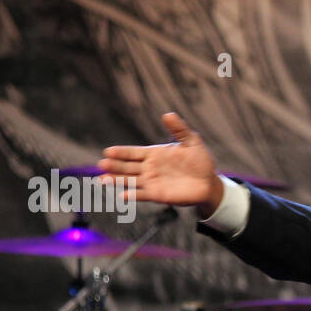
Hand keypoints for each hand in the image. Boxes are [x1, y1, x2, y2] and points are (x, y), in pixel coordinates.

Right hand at [98, 112, 224, 214]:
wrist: (209, 182)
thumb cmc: (200, 160)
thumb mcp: (192, 141)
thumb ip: (179, 129)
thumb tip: (168, 114)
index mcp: (154, 154)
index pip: (133, 152)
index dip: (121, 152)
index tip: (108, 151)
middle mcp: (149, 168)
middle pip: (127, 166)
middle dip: (114, 166)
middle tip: (101, 164)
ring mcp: (152, 181)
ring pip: (130, 180)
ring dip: (117, 180)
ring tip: (102, 180)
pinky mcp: (158, 195)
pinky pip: (142, 194)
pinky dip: (133, 194)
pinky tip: (123, 195)